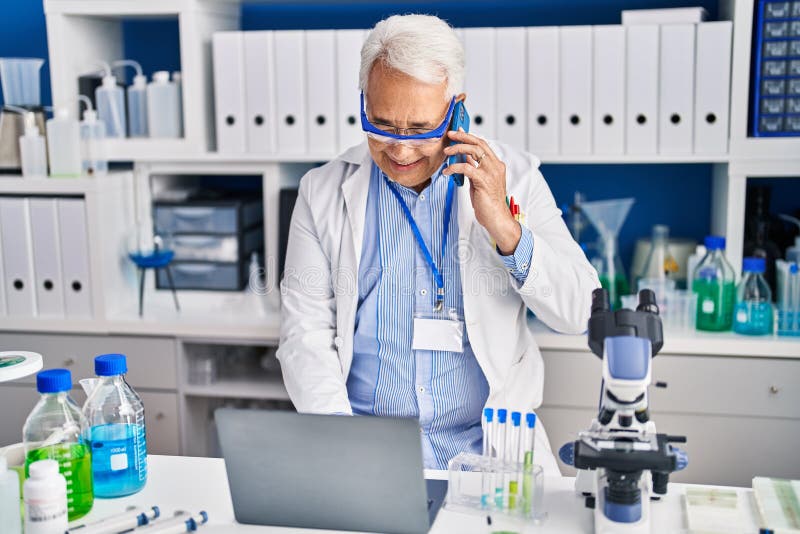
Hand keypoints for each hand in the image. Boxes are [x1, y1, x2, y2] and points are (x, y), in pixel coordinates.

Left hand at [442, 130, 520, 254]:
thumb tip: (465, 156)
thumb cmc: (488, 202)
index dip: (469, 136)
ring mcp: (490, 173)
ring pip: (473, 151)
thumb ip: (474, 168)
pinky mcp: (483, 181)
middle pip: (478, 143)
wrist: (496, 218)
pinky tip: (447, 172)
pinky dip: (454, 167)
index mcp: (496, 165)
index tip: (458, 131)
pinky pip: (466, 168)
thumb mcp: (480, 181)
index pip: (483, 144)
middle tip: (450, 135)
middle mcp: (495, 166)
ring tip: (446, 152)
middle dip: (463, 137)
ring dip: (457, 148)